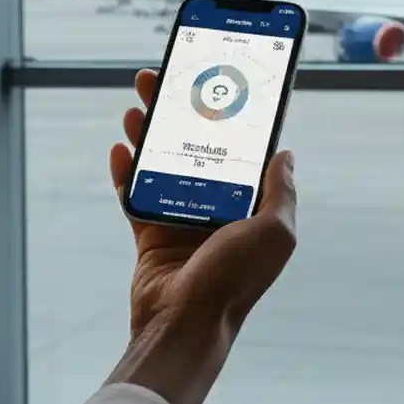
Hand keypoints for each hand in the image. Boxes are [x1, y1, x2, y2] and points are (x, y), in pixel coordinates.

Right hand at [108, 69, 297, 337]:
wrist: (184, 322)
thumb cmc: (234, 280)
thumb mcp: (274, 232)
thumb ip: (279, 191)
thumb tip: (285, 153)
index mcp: (249, 206)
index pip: (238, 150)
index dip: (226, 117)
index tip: (213, 85)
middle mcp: (216, 209)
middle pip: (193, 148)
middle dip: (176, 113)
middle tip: (160, 81)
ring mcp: (181, 220)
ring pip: (161, 164)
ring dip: (147, 134)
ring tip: (134, 107)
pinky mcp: (150, 234)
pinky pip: (135, 195)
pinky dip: (125, 172)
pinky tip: (118, 150)